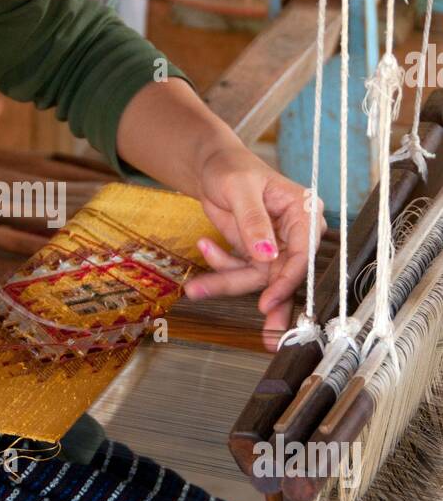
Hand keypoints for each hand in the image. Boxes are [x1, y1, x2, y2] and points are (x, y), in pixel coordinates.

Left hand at [183, 145, 324, 350]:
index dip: (286, 281)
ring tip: (197, 287)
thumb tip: (267, 253)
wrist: (210, 167)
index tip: (268, 302)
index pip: (302, 254)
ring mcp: (275, 246)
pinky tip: (205, 246)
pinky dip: (220, 267)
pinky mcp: (256, 254)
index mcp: (303, 211)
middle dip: (258, 295)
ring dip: (227, 283)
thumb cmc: (231, 167)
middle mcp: (294, 232)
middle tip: (259, 333)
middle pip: (281, 274)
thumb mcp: (240, 188)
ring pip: (257, 279)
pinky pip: (239, 272)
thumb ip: (254, 221)